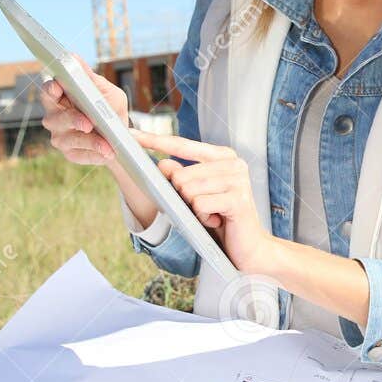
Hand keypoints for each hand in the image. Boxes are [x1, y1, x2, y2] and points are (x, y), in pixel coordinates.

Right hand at [39, 63, 124, 164]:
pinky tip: (107, 153)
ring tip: (107, 146)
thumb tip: (73, 57)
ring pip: (67, 140)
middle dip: (72, 119)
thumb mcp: (104, 90)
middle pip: (54, 118)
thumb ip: (89, 76)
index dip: (50, 90)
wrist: (120, 133)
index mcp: (60, 97)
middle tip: (88, 124)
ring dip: (89, 142)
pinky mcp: (71, 153)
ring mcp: (61, 137)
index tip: (57, 88)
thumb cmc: (108, 107)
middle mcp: (55, 118)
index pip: (48, 92)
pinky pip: (79, 155)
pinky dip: (94, 154)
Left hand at [131, 131, 271, 272]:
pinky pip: (200, 205)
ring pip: (189, 190)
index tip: (132, 134)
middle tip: (202, 208)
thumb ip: (180, 178)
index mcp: (222, 156)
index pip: (182, 145)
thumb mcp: (196, 196)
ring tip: (212, 215)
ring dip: (194, 209)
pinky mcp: (238, 199)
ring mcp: (238, 180)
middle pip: (181, 174)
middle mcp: (233, 163)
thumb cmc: (222, 219)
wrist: (250, 248)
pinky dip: (202, 218)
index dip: (156, 140)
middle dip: (184, 196)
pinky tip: (217, 221)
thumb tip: (163, 164)